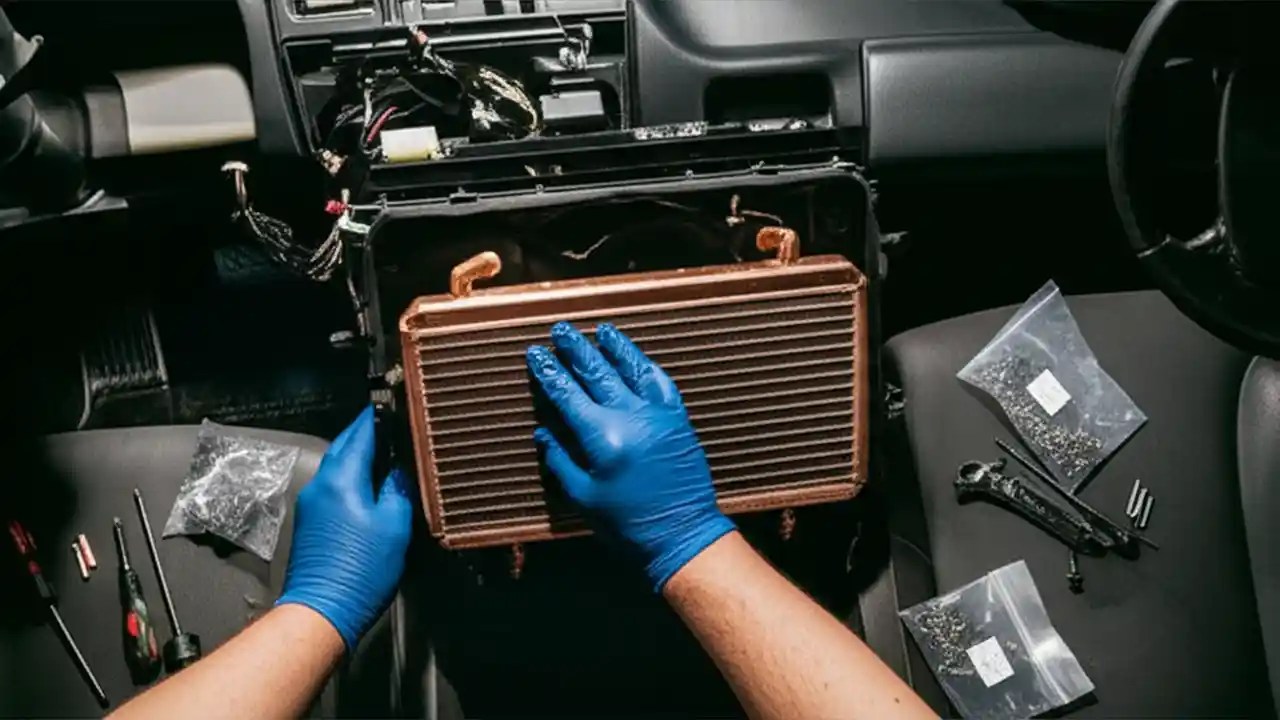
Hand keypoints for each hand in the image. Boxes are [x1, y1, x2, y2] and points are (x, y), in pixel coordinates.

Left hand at [276, 407, 412, 650]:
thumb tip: (400, 469)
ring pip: (340, 466)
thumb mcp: (395, 524)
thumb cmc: (360, 569)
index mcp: (341, 476)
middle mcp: (321, 483)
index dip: (379, 414)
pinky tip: (374, 489)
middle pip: (346, 445)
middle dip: (370, 434)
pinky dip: (354, 480)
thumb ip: (399, 488)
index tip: (396, 403)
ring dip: (362, 458)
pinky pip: (336, 488)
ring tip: (392, 457)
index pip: (361, 430)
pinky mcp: (313, 522)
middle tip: (398, 428)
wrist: (322, 610)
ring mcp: (313, 503)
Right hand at [528, 322, 734, 591]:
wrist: (682, 534)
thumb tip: (543, 431)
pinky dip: (646, 365)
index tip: (536, 353)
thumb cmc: (626, 523)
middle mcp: (631, 417)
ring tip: (599, 329)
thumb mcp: (583, 496)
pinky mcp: (678, 419)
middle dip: (576, 349)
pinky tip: (636, 355)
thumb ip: (561, 459)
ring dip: (615, 347)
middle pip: (597, 373)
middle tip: (560, 329)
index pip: (568, 395)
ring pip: (632, 369)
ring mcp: (658, 414)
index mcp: (603, 438)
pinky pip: (661, 382)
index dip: (549, 372)